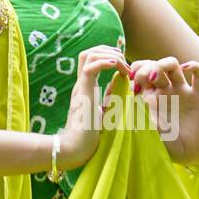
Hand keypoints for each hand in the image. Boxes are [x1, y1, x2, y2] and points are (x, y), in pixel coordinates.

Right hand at [54, 45, 129, 170]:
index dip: (107, 55)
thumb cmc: (88, 138)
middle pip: (89, 52)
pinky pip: (91, 67)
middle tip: (124, 61)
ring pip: (89, 55)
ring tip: (122, 65)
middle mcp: (81, 84)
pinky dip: (105, 62)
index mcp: (86, 88)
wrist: (75, 149)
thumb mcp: (104, 115)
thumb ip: (109, 101)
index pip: (92, 60)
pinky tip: (117, 67)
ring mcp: (81, 86)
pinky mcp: (83, 91)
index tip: (124, 65)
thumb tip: (120, 87)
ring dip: (109, 55)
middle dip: (108, 50)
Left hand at [129, 56, 198, 167]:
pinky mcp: (198, 95)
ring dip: (162, 65)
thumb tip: (129, 103)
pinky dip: (193, 66)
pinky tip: (186, 69)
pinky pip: (198, 73)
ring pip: (172, 64)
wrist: (193, 154)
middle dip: (144, 67)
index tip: (129, 82)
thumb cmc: (168, 145)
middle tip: (139, 79)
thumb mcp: (149, 133)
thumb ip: (139, 119)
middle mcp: (164, 90)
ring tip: (154, 78)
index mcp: (150, 97)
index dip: (133, 73)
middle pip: (153, 64)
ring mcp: (181, 91)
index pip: (139, 73)